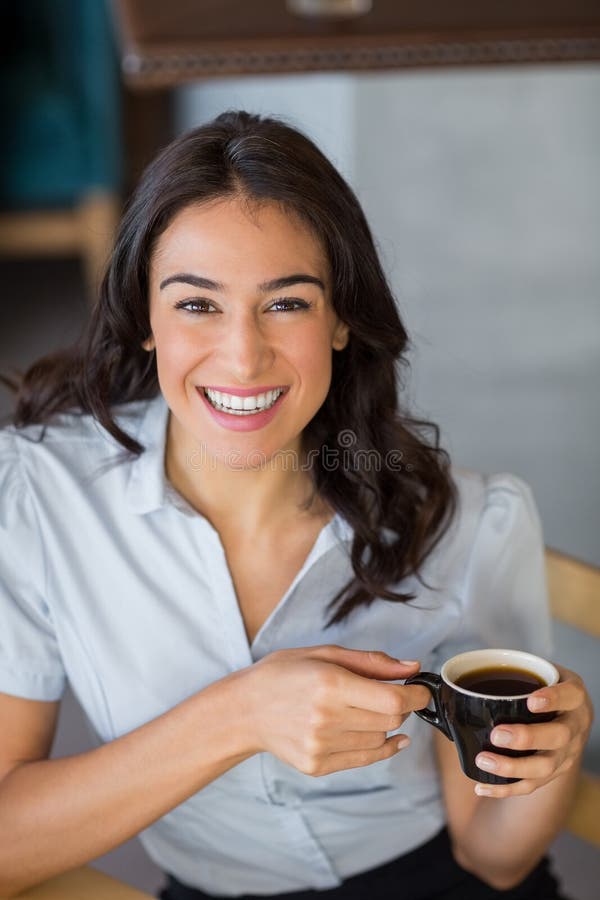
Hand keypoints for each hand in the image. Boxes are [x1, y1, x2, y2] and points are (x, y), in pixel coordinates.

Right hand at [243, 645, 430, 775]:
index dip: (416, 696)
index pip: (392, 701)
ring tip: (364, 709)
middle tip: (390, 693)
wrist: (244, 710)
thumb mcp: (324, 654)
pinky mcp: (317, 766)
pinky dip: (380, 747)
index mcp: (329, 685)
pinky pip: (365, 759)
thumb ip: (372, 662)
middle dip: (400, 706)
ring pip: (380, 739)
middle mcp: (326, 719)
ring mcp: (321, 746)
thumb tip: (412, 667)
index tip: (420, 689)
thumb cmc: (283, 674)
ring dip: (384, 724)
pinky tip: (380, 734)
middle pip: (390, 720)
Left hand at [473, 664, 593, 796]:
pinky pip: (533, 785)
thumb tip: (450, 682)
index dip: (554, 700)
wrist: (570, 712)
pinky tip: (482, 786)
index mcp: (573, 698)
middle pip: (559, 737)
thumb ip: (510, 671)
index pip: (570, 696)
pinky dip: (506, 789)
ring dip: (513, 767)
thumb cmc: (545, 687)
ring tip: (483, 760)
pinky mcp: (555, 771)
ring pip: (546, 767)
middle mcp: (575, 726)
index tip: (531, 701)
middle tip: (497, 734)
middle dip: (527, 738)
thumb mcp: (539, 671)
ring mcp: (567, 753)